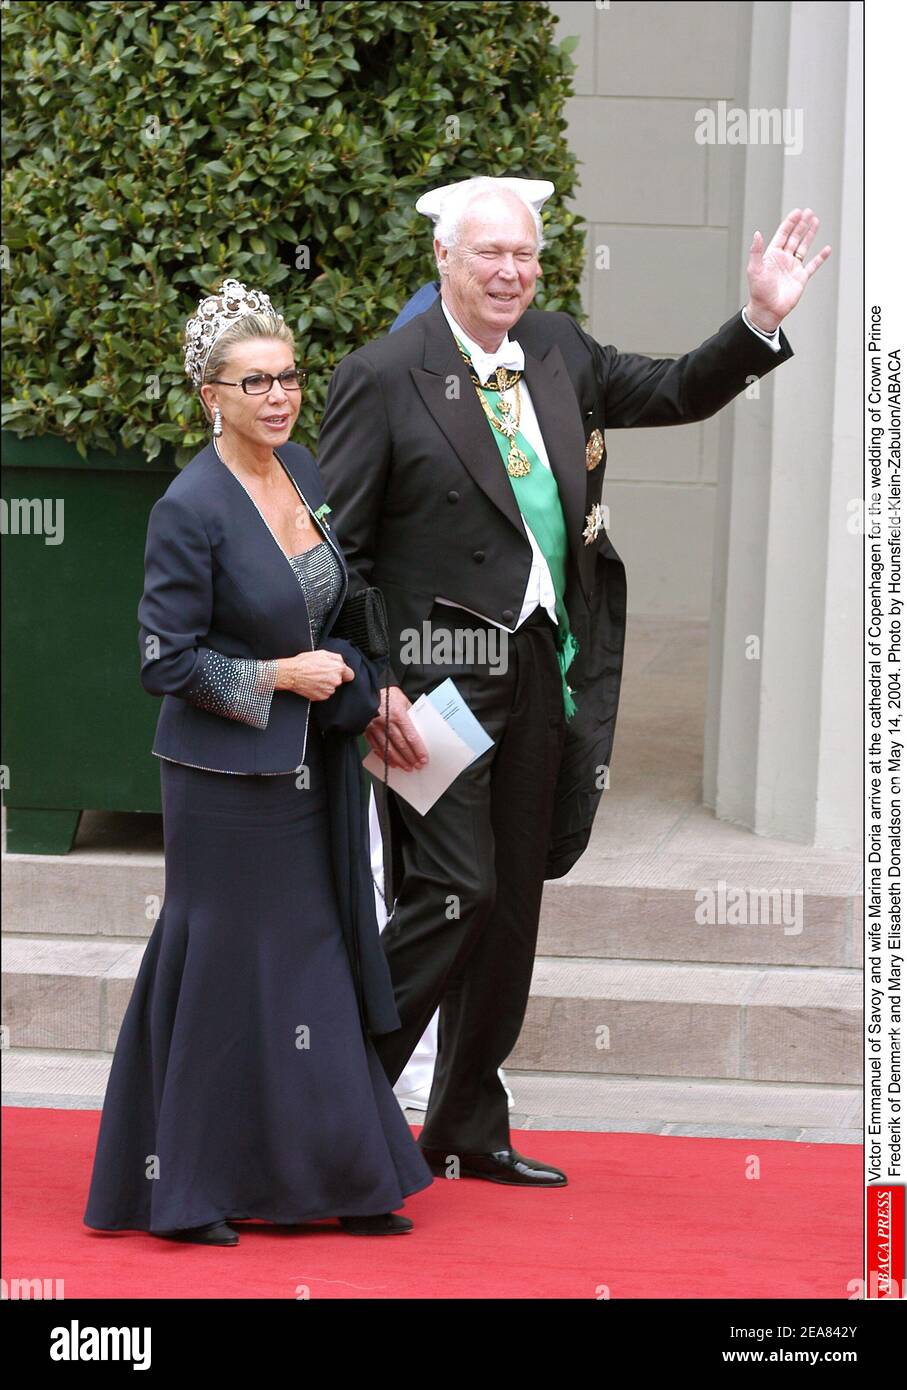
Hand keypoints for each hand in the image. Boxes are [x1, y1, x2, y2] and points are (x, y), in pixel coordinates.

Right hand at [275, 649, 353, 700]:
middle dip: (332, 677)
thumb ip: (336, 657)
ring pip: (331, 688)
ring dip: (326, 684)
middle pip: (339, 681)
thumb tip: (341, 662)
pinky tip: (312, 684)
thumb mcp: (322, 653)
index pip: (350, 675)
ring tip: (315, 678)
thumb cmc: (304, 662)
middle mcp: (335, 681)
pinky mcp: (321, 697)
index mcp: (338, 669)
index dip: (344, 673)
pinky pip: (324, 694)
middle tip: (321, 672)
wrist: (291, 674)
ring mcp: (329, 690)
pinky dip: (319, 690)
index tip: (340, 673)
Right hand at [364, 685, 428, 770]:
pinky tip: (391, 763)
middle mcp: (387, 722)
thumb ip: (411, 714)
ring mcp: (376, 728)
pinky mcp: (368, 731)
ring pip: (389, 749)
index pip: (411, 736)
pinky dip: (384, 757)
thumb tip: (420, 727)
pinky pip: (376, 747)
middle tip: (416, 766)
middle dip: (410, 757)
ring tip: (406, 767)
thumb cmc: (387, 694)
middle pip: (401, 745)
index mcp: (398, 714)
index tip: (423, 758)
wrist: (367, 691)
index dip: (418, 749)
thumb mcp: (403, 700)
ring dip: (399, 760)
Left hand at [744, 207, 831, 330]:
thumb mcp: (755, 269)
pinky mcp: (801, 278)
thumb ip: (756, 251)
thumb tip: (757, 233)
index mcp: (772, 255)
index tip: (797, 212)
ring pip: (803, 247)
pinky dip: (820, 258)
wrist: (767, 310)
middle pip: (794, 237)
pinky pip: (813, 265)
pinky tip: (826, 249)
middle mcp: (783, 259)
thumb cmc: (758, 292)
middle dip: (801, 225)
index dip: (790, 223)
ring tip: (816, 222)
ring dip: (809, 235)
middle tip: (808, 212)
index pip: (783, 234)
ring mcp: (793, 267)